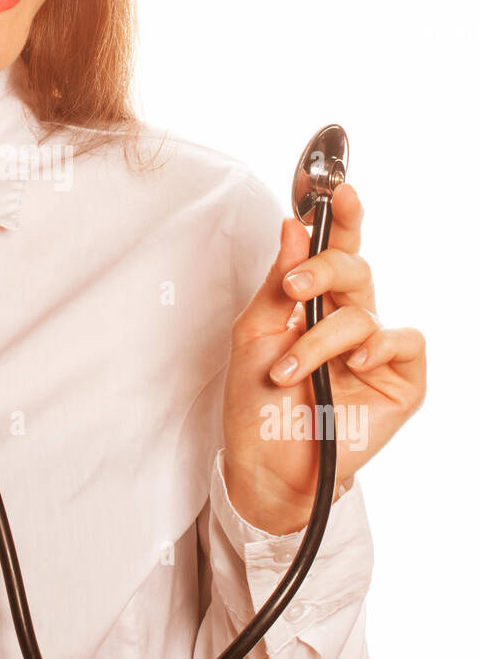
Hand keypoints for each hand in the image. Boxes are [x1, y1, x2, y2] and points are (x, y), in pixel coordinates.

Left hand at [222, 183, 426, 534]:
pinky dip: (377, 346)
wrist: (266, 467)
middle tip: (296, 289)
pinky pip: (405, 341)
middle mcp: (348, 321)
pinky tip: (353, 365)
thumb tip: (294, 225)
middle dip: (325, 270)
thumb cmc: (256, 404)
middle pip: (355, 269)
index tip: (338, 190)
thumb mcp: (254, 334)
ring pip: (365, 312)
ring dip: (323, 339)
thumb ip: (277, 281)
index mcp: (314, 304)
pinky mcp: (400, 383)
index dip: (340, 220)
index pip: (332, 252)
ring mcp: (376, 352)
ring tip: (291, 371)